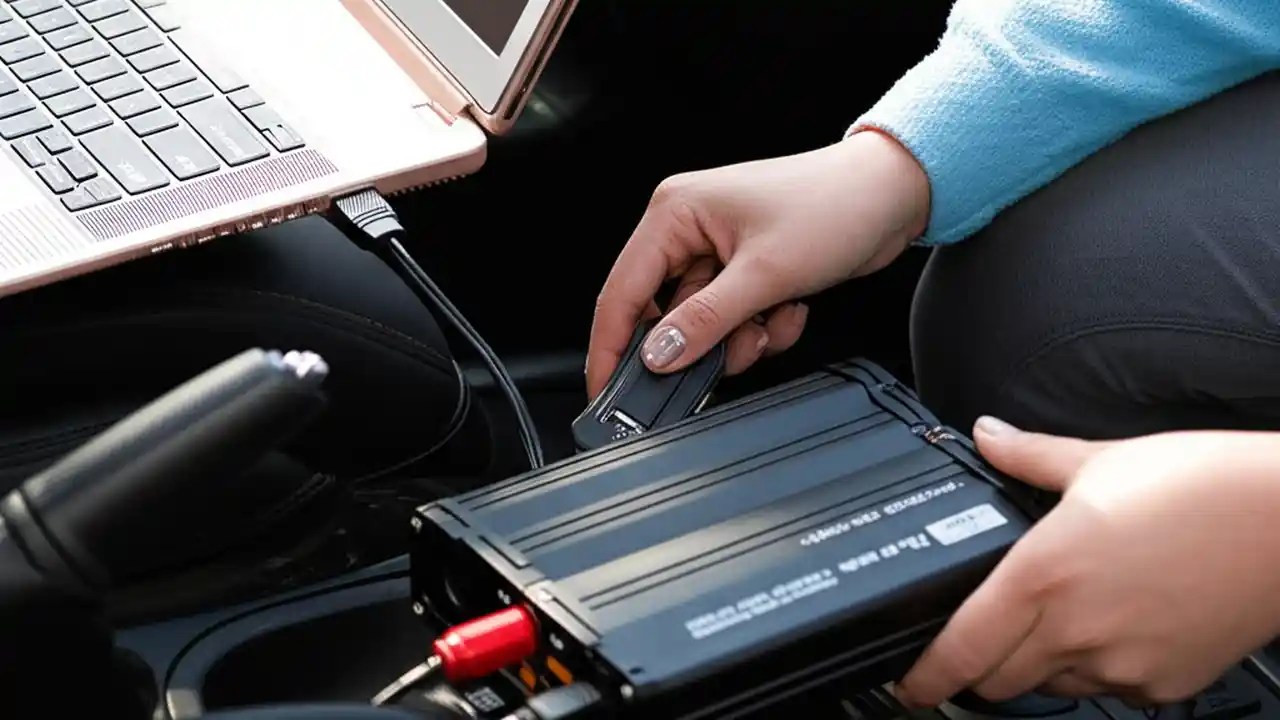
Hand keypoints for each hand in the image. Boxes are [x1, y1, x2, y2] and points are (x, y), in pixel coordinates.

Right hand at [585, 131, 929, 397]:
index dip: (611, 347)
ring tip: (774, 320)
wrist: (892, 194)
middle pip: (664, 313)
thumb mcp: (764, 275)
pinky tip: (790, 308)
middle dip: (703, 343)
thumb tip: (658, 356)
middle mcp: (687, 228)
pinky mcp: (744, 268)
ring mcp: (716, 250)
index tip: (607, 390)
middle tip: (730, 353)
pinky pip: (731, 320)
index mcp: (674, 212)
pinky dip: (760, 327)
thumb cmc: (833, 205)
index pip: (623, 291)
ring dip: (739, 337)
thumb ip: (704, 321)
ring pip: (702, 324)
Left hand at [896, 418, 1279, 708]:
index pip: (961, 647)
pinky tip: (1115, 624)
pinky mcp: (1164, 685)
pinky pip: (1109, 691)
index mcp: (1043, 575)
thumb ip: (1027, 456)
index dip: (925, 675)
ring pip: (1051, 687)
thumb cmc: (1203, 485)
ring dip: (1037, 665)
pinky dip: (1096, 669)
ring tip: (1062, 616)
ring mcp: (1122, 665)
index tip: (909, 682)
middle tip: (982, 639)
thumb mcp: (1099, 460)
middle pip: (996, 680)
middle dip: (978, 667)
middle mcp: (1076, 629)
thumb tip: (986, 436)